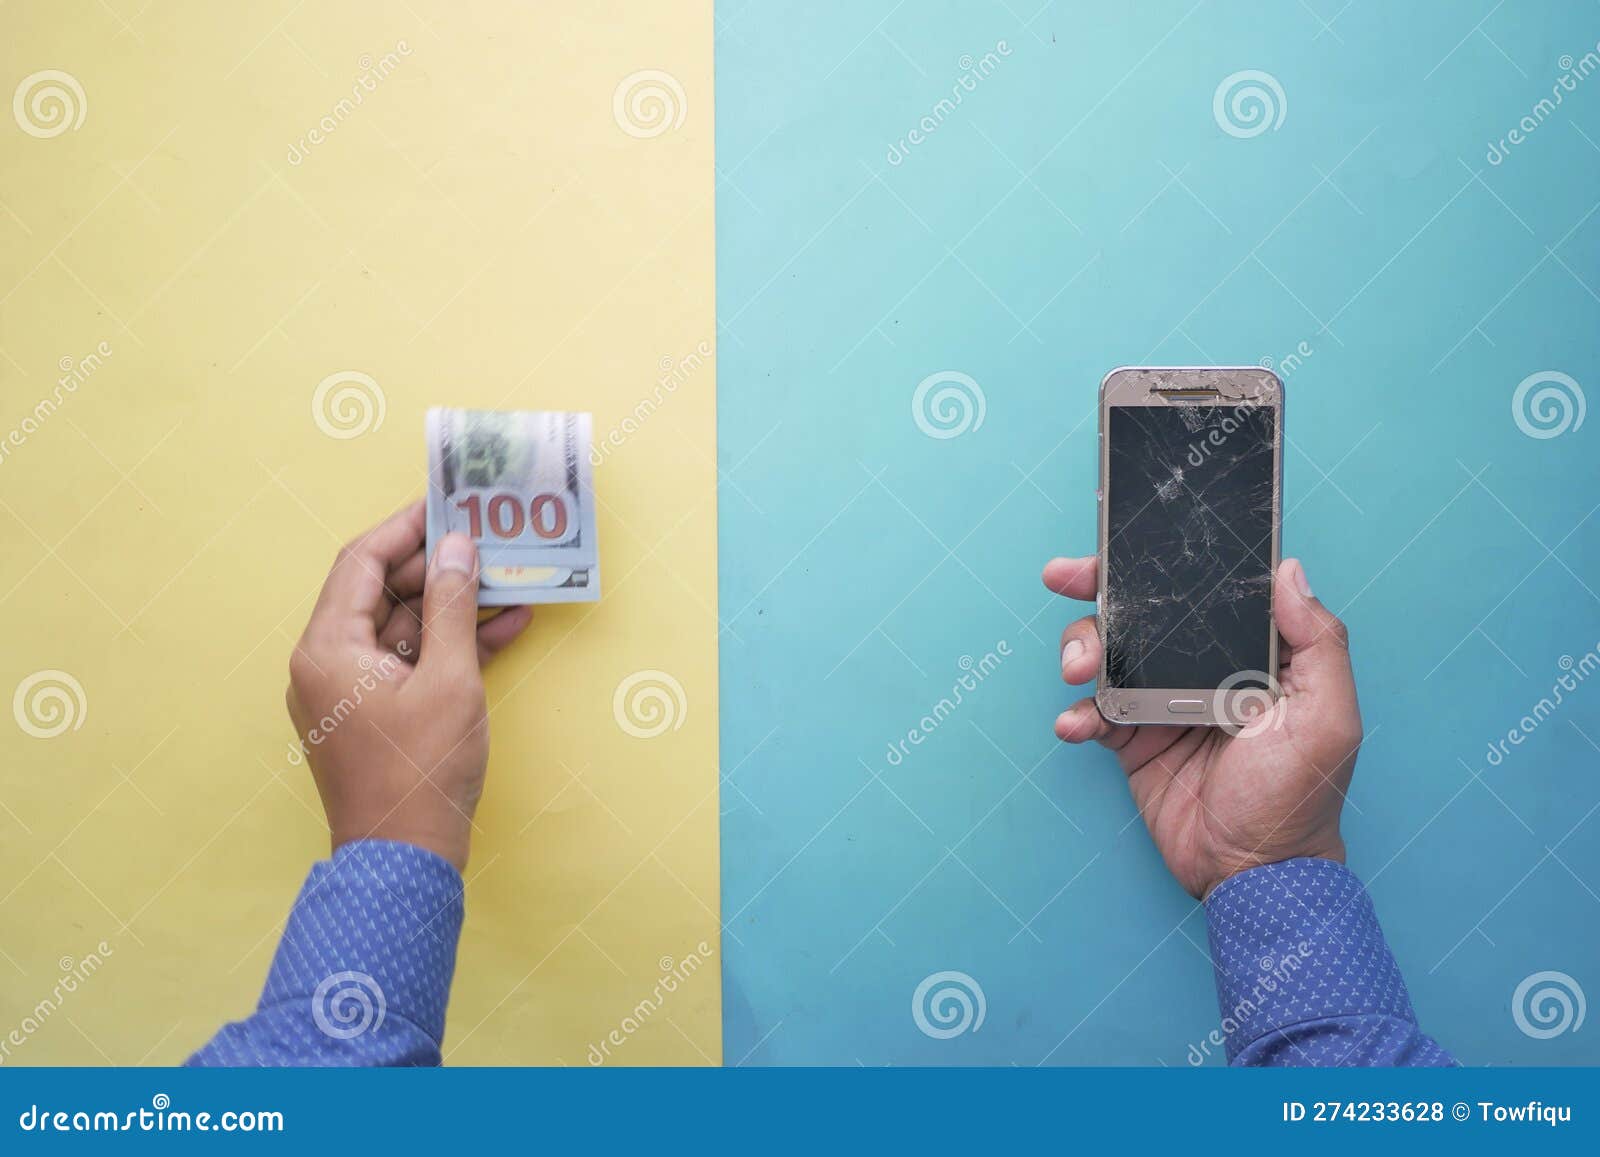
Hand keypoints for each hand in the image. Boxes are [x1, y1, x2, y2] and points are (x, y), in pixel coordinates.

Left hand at [286, 501, 531, 870]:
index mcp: (326, 648)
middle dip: (436, 567)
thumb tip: (456, 548)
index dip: (405, 528)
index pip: (359, 562)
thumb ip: (452, 606)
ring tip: (506, 579)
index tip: (447, 504)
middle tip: (485, 541)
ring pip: (400, 628)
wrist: (405, 861)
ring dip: (451, 607)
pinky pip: (409, 663)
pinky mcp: (372, 716)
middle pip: (380, 593)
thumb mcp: (450, 679)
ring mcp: (347, 693)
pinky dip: (449, 647)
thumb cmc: (422, 771)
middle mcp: (325, 664)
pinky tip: (504, 628)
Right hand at [1043, 556, 1360, 898]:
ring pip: (1108, 651)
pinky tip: (1074, 724)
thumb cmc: (1302, 799)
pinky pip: (1094, 710)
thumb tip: (1290, 572)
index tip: (1121, 546)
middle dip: (1098, 588)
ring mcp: (1163, 701)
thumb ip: (1318, 644)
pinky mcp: (1132, 739)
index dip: (1161, 562)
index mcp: (1251, 652)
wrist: (1254, 876)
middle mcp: (1204, 667)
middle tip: (1063, 577)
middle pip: (1143, 610)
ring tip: (1077, 673)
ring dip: (1081, 650)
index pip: (1204, 589)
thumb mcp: (1328, 720)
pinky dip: (1076, 712)